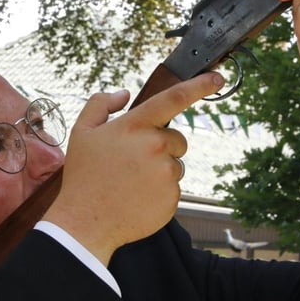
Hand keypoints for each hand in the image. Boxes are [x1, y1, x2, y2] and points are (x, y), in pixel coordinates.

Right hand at [42, 72, 223, 264]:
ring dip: (159, 170)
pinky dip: (159, 191)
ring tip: (131, 183)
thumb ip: (101, 104)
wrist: (85, 222)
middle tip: (132, 163)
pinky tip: (137, 197)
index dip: (199, 85)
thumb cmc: (84, 176)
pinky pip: (173, 187)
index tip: (218, 78)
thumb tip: (124, 94)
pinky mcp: (172, 197)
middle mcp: (155, 146)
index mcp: (134, 126)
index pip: (174, 98)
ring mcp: (166, 173)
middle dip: (160, 146)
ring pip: (174, 163)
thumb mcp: (81, 132)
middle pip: (176, 139)